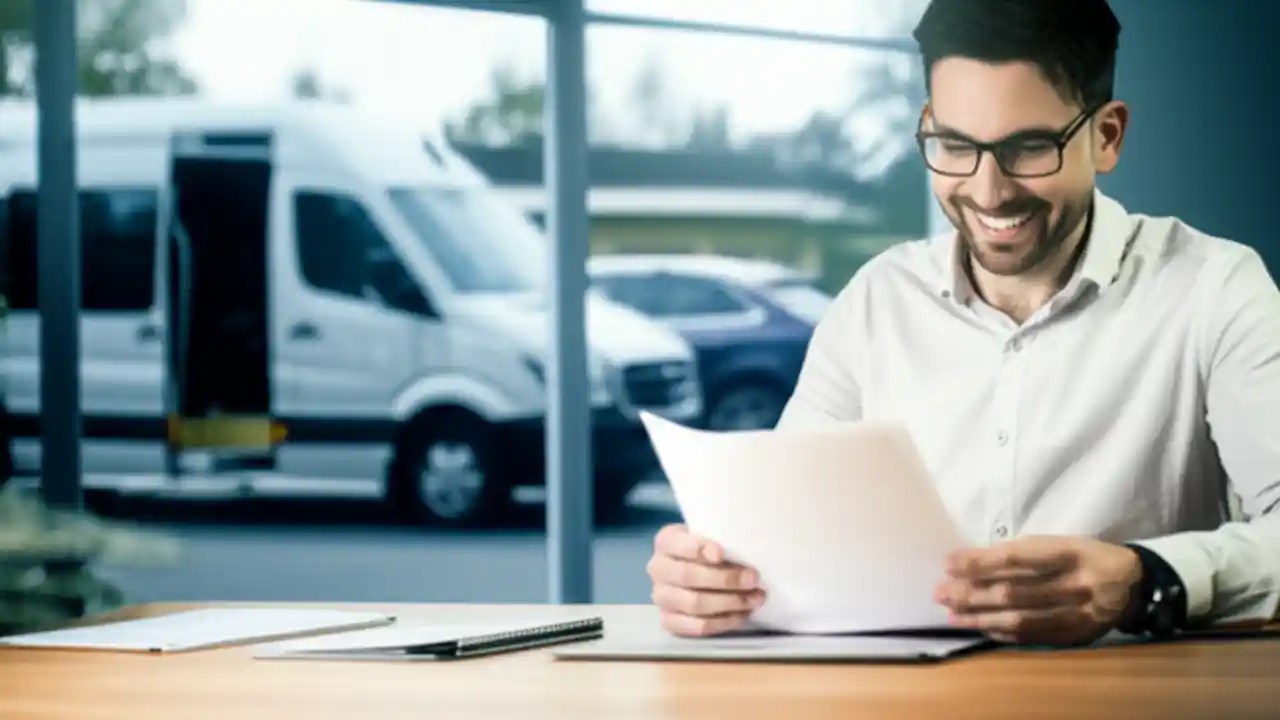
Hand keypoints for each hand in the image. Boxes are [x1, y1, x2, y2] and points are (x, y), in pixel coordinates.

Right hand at [647, 523, 765, 636]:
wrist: (704, 569)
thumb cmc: (714, 549)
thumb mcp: (715, 535)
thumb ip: (722, 537)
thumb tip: (732, 553)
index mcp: (666, 541)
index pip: (678, 544)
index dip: (698, 549)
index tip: (722, 553)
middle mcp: (657, 568)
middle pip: (687, 576)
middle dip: (725, 579)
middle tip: (753, 579)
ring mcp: (661, 597)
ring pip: (694, 604)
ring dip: (729, 602)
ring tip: (755, 598)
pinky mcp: (670, 621)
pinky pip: (697, 627)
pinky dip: (723, 622)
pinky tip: (742, 614)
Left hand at [935, 535, 1142, 644]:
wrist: (1134, 584)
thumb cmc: (1087, 557)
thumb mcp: (1061, 542)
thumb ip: (1023, 552)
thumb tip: (973, 560)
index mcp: (1071, 553)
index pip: (1016, 559)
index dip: (980, 562)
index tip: (949, 562)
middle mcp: (1075, 585)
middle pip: (1014, 592)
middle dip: (972, 593)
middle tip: (941, 591)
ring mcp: (1076, 615)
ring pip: (1020, 618)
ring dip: (980, 617)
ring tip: (951, 614)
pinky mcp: (1075, 636)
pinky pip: (1032, 637)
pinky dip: (1002, 633)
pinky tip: (979, 627)